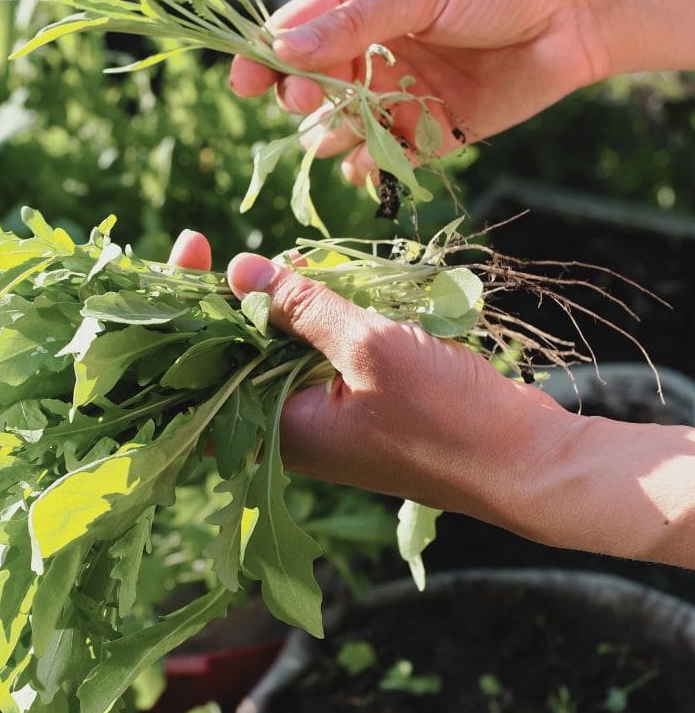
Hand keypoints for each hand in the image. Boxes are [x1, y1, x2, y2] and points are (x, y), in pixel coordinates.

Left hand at [168, 230, 563, 515]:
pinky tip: (332, 281)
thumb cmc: (445, 416)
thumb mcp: (368, 347)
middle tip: (241, 250)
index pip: (200, 366)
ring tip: (297, 261)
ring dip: (286, 303)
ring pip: (280, 349)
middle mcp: (287, 427)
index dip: (187, 306)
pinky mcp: (356, 405)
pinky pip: (321, 354)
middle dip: (237, 297)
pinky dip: (323, 317)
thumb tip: (240, 270)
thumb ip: (302, 308)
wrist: (525, 464)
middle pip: (236, 354)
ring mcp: (323, 417)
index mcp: (273, 428)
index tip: (194, 248)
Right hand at [230, 0, 634, 183]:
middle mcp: (370, 53)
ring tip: (345, 131)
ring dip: (334, 135)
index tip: (242, 82)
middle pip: (310, 86)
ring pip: (339, 128)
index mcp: (360, 5)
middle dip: (302, 98)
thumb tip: (284, 49)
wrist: (577, 17)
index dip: (265, 59)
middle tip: (308, 102)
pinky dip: (370, 167)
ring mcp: (395, 94)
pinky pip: (381, 159)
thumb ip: (351, 23)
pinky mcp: (425, 132)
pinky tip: (372, 163)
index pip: (295, 35)